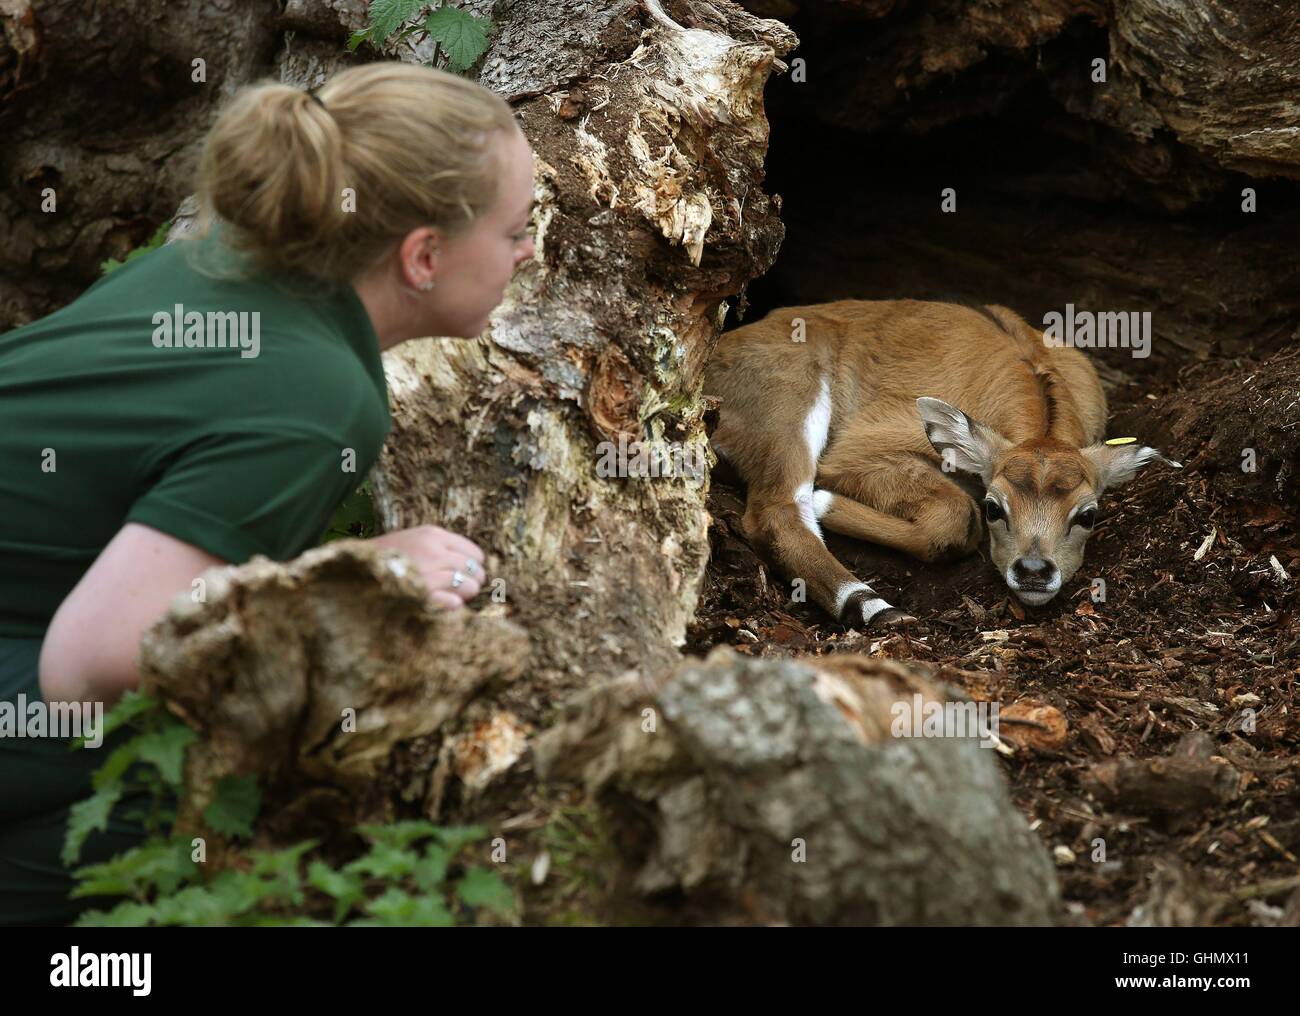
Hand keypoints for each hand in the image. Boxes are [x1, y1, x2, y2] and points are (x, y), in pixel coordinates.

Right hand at [369, 525, 485, 609]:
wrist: (352, 573)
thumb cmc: (384, 558)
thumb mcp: (412, 540)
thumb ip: (440, 548)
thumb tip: (472, 565)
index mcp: (431, 536)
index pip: (474, 553)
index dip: (473, 566)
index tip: (467, 574)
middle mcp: (433, 552)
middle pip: (474, 570)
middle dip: (471, 581)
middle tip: (461, 588)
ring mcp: (428, 575)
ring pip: (468, 587)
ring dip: (463, 595)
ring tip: (451, 597)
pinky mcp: (422, 596)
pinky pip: (454, 603)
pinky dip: (452, 606)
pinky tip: (441, 604)